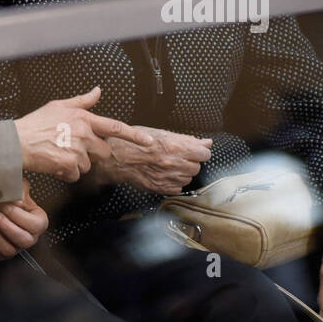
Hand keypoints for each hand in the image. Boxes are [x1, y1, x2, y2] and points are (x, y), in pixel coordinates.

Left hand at [0, 180, 48, 261]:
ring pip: (9, 250)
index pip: (36, 225)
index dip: (20, 216)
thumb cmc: (6, 199)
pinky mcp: (1, 255)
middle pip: (25, 241)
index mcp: (39, 221)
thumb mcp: (16, 188)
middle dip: (8, 228)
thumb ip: (20, 188)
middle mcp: (30, 237)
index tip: (8, 205)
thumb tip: (17, 196)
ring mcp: (16, 248)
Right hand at [15, 87, 154, 181]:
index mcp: (84, 119)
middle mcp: (84, 134)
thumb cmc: (34, 124)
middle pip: (103, 152)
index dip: (134, 136)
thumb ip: (82, 101)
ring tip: (58, 154)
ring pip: (88, 165)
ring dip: (76, 164)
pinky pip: (75, 175)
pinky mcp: (69, 165)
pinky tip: (54, 164)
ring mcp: (77, 150)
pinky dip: (66, 173)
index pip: (115, 127)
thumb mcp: (59, 106)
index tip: (148, 142)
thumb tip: (97, 91)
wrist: (15, 142)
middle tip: (73, 149)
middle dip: (92, 153)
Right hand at [93, 126, 211, 193]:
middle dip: (190, 162)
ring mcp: (167, 178)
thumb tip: (206, 143)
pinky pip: (178, 188)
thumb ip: (186, 140)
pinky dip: (174, 182)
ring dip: (182, 172)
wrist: (116, 158)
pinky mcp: (161, 188)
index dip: (200, 152)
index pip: (204, 154)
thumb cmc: (135, 142)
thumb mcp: (160, 133)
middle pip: (196, 167)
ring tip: (169, 165)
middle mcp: (173, 164)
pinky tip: (164, 174)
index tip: (195, 151)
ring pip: (188, 178)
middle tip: (178, 157)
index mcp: (175, 147)